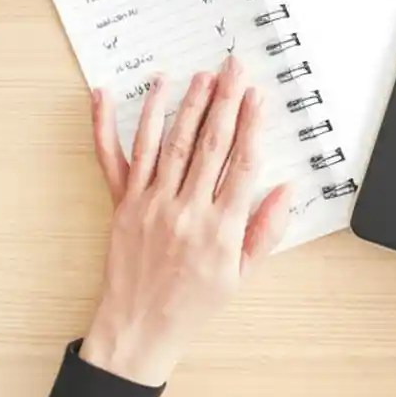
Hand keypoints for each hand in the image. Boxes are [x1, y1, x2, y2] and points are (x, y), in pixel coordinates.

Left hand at [80, 57, 291, 385]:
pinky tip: (109, 94)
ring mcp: (150, 204)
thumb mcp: (243, 274)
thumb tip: (287, 189)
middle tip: (232, 68)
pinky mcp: (122, 204)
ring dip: (183, 104)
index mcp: (220, 228)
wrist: (140, 329)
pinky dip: (108, 125)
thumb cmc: (195, 304)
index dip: (251, 125)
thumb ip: (266, 229)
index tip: (258, 96)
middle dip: (223, 100)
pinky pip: (115, 158)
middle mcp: (185, 210)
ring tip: (196, 76)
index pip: (241, 164)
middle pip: (208, 144)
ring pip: (169, 143)